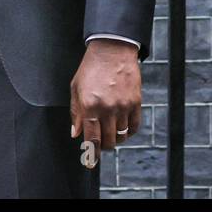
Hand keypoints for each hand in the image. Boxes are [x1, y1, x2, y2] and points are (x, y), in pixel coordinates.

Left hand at [69, 38, 141, 161]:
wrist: (112, 49)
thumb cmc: (91, 67)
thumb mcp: (76, 88)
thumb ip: (75, 113)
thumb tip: (76, 133)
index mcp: (89, 106)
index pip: (92, 139)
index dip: (92, 154)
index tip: (90, 161)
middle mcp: (107, 108)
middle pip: (108, 141)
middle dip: (103, 146)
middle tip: (100, 143)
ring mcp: (123, 105)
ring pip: (121, 135)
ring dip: (115, 139)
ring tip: (111, 133)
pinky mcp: (136, 101)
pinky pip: (134, 126)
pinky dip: (129, 132)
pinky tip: (123, 129)